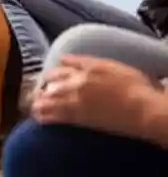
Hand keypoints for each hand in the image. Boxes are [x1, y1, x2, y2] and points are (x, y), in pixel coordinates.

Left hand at [33, 54, 160, 136]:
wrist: (142, 110)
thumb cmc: (135, 87)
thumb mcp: (112, 66)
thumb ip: (86, 61)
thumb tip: (64, 58)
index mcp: (87, 67)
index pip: (64, 64)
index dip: (56, 70)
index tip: (52, 75)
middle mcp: (76, 81)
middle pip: (52, 80)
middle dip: (44, 84)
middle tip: (39, 90)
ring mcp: (75, 100)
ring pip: (49, 98)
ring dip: (39, 101)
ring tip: (34, 106)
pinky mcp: (78, 117)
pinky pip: (55, 116)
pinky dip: (44, 116)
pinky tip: (38, 117)